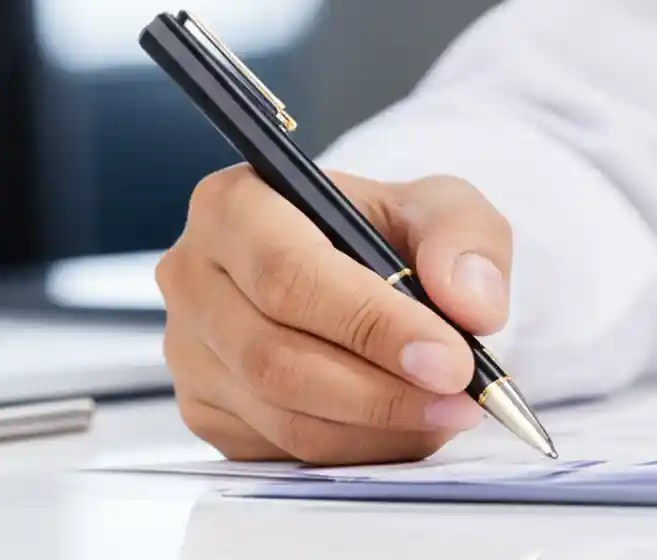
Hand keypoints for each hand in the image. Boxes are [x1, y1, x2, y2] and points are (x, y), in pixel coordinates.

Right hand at [157, 166, 511, 464]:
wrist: (348, 272)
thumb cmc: (378, 232)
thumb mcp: (435, 206)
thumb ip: (464, 238)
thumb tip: (469, 302)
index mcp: (231, 205)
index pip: (287, 274)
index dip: (370, 324)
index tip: (449, 359)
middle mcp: (191, 277)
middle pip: (274, 357)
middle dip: (380, 391)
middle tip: (459, 400)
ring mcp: (187, 350)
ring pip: (280, 414)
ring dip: (375, 428)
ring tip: (443, 412)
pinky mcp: (202, 409)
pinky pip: (281, 451)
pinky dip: (354, 451)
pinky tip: (398, 424)